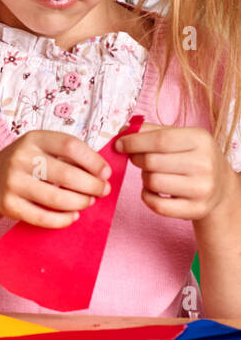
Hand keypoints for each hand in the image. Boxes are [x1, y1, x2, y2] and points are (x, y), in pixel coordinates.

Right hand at [0, 130, 111, 227]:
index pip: (70, 146)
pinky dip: (63, 220)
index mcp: (33, 139)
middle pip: (67, 174)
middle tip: (102, 191)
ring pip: (57, 198)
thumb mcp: (40, 148)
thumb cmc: (25, 164)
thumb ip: (67, 156)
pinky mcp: (9, 204)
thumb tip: (102, 174)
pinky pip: (43, 217)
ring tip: (88, 202)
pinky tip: (72, 216)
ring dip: (80, 203)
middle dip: (93, 186)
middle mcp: (20, 158)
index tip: (106, 173)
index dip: (94, 161)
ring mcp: (12, 182)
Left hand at [117, 124, 237, 220]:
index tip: (119, 144)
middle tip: (138, 159)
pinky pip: (157, 205)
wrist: (220, 187)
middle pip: (151, 162)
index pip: (159, 140)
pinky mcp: (196, 209)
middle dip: (137, 159)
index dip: (133, 142)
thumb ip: (150, 131)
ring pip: (152, 182)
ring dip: (144, 178)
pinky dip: (147, 196)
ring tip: (153, 174)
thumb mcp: (180, 137)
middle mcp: (205, 164)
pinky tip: (154, 190)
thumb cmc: (192, 157)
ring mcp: (202, 189)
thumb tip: (122, 130)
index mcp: (200, 140)